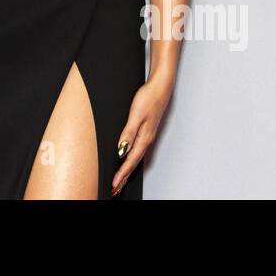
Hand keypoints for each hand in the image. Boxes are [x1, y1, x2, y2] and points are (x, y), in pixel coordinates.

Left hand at [111, 78, 172, 195]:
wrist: (161, 87)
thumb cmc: (149, 98)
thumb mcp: (136, 115)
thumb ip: (128, 133)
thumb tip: (121, 151)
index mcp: (144, 138)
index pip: (130, 161)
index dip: (122, 174)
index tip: (114, 185)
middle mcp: (146, 139)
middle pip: (133, 163)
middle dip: (124, 177)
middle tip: (116, 189)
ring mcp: (147, 135)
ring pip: (136, 157)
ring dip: (127, 170)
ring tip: (120, 180)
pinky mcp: (147, 130)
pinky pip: (138, 150)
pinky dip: (131, 159)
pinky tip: (128, 159)